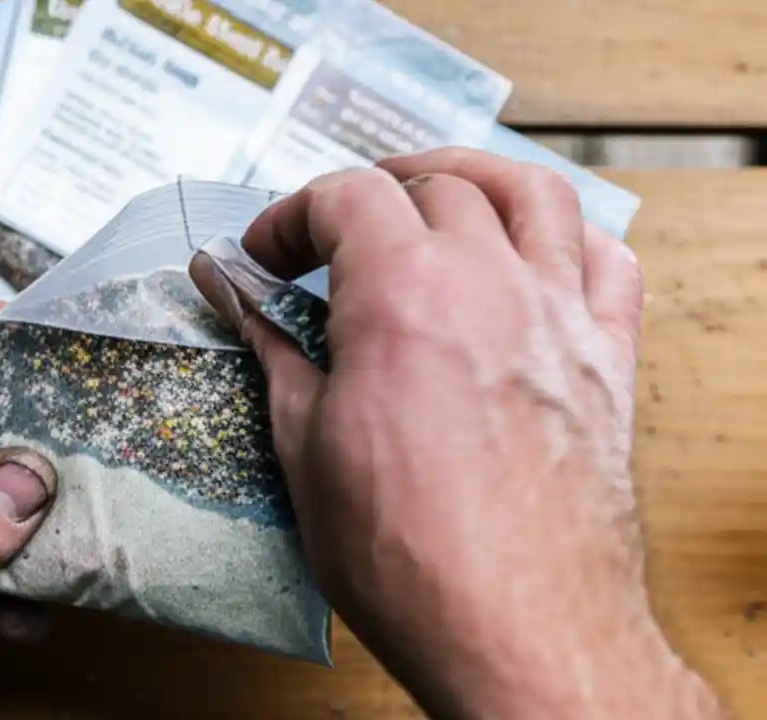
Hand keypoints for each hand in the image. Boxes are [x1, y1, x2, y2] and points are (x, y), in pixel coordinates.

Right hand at [194, 150, 722, 717]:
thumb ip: (270, 347)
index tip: (266, 258)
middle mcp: (491, 282)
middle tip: (326, 244)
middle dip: (365, 198)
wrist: (516, 629)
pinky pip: (606, 259)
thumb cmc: (406, 556)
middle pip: (430, 186)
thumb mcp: (304, 445)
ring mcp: (560, 313)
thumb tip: (229, 290)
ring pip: (529, 192)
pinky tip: (527, 253)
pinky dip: (565, 234)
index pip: (345, 197)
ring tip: (426, 198)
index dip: (291, 216)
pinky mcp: (607, 357)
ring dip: (468, 179)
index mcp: (403, 294)